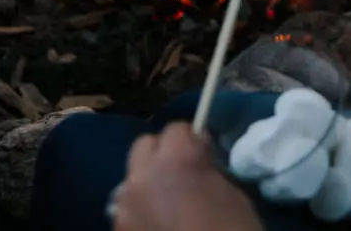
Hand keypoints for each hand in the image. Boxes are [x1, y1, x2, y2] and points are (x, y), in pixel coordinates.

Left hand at [110, 124, 260, 230]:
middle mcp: (141, 176)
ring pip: (133, 178)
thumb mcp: (233, 195)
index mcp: (175, 160)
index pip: (179, 129)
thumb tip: (199, 160)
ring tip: (171, 208)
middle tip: (186, 179)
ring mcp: (124, 206)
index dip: (194, 143)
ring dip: (150, 183)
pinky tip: (162, 229)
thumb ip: (207, 170)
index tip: (207, 158)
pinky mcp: (118, 230)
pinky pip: (129, 208)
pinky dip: (142, 211)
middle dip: (164, 155)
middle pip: (146, 146)